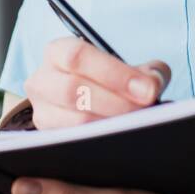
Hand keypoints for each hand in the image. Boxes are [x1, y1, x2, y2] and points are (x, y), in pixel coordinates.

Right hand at [25, 36, 170, 129]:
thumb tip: (153, 85)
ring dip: (111, 123)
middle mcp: (42, 80)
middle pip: (72, 89)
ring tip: (138, 123)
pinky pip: (75, 141)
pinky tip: (124, 137)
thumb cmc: (106, 80)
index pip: (79, 56)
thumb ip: (146, 71)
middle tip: (147, 108)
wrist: (86, 97)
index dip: (115, 73)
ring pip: (75, 120)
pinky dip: (103, 140)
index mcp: (58, 52)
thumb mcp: (125, 68)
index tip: (147, 89)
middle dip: (116, 101)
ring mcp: (41, 111)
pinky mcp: (48, 136)